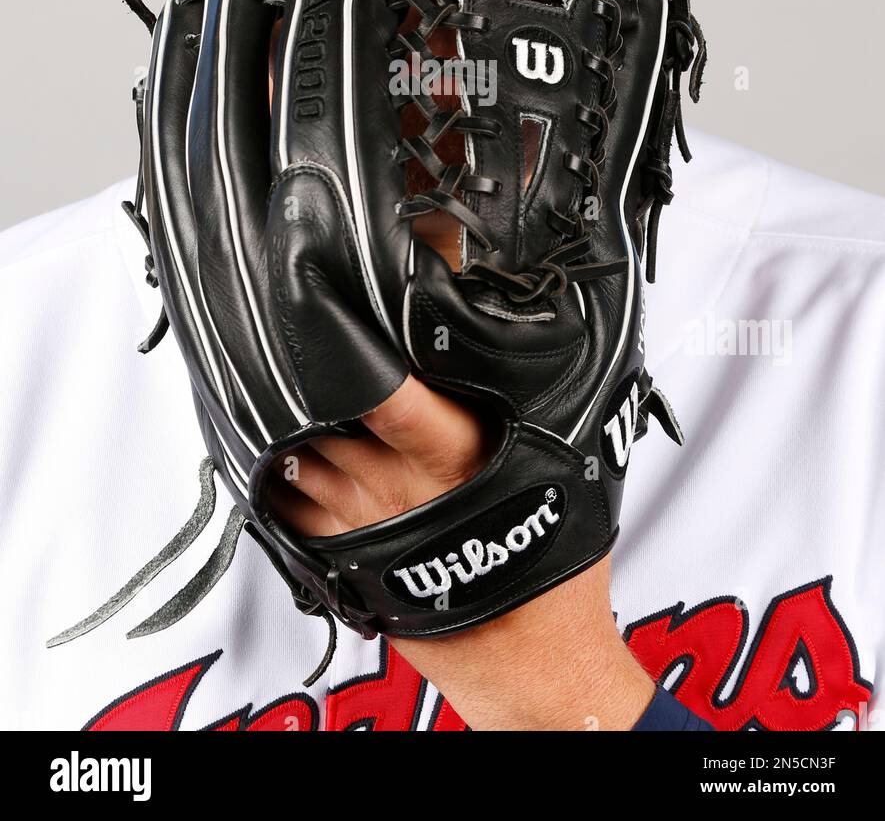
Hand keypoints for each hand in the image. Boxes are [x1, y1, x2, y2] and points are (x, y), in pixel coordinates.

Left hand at [269, 375, 654, 730]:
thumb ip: (533, 404)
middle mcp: (400, 486)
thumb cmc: (553, 572)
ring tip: (291, 388)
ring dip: (292, 425)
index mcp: (456, 454)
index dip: (352, 356)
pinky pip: (287, 506)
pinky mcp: (340, 560)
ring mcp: (363, 523)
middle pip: (327, 415)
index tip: (335, 315)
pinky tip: (287, 454)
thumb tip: (510, 345)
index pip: (385, 396)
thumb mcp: (565, 469)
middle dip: (315, 380)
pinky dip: (281, 476)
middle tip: (309, 342)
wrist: (533, 663)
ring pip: (299, 456)